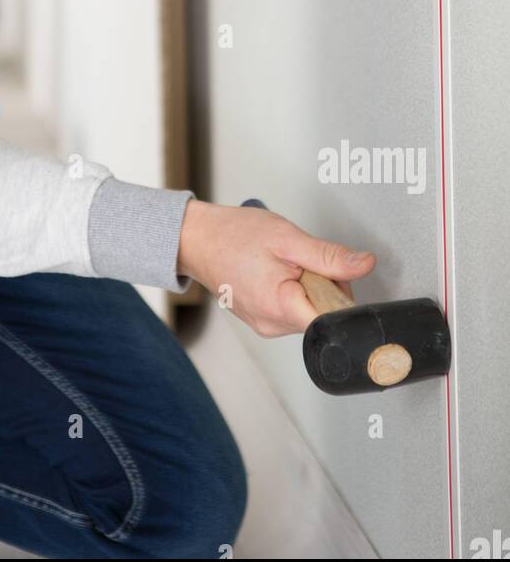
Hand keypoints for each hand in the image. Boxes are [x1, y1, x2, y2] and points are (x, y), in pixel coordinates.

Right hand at [177, 199, 375, 336]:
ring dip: (308, 286)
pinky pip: (293, 308)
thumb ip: (329, 256)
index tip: (333, 275)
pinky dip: (293, 289)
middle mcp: (273, 325)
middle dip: (324, 284)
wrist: (197, 239)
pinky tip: (275, 272)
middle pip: (324, 314)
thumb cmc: (234, 236)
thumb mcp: (288, 238)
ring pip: (309, 310)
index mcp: (281, 307)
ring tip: (283, 263)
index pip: (334, 320)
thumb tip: (364, 264)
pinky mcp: (263, 319)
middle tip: (301, 260)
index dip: (341, 295)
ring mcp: (267, 325)